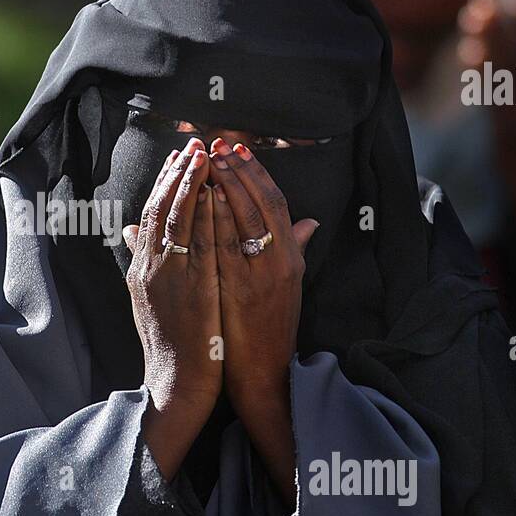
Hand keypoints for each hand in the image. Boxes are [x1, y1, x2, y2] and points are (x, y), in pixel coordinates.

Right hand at [122, 137, 219, 479]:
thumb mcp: (146, 297)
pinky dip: (205, 217)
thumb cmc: (168, 344)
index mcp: (143, 268)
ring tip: (204, 156)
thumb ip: (141, 261)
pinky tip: (216, 194)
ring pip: (177, 220)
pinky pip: (199, 245)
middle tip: (194, 145)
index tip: (179, 157)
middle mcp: (151, 268)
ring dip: (190, 185)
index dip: (165, 183)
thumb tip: (130, 231)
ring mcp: (170, 278)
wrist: (174, 384)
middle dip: (177, 174)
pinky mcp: (192, 290)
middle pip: (160, 209)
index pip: (151, 214)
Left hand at [207, 137, 317, 498]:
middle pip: (264, 202)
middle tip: (220, 143)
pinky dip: (218, 219)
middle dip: (241, 170)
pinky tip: (204, 198)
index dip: (257, 173)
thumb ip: (297, 249)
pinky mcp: (243, 290)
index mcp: (292, 257)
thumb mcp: (288, 285)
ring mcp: (264, 274)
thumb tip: (310, 222)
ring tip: (209, 160)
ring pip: (247, 218)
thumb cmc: (269, 328)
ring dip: (227, 185)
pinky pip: (229, 246)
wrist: (264, 373)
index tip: (237, 149)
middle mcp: (283, 261)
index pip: (277, 202)